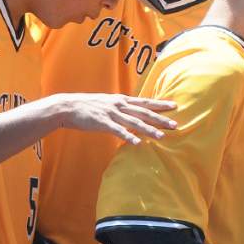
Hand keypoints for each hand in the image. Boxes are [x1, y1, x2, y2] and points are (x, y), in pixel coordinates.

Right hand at [53, 93, 176, 144]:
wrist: (68, 107)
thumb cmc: (87, 106)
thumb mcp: (106, 103)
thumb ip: (119, 107)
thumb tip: (130, 112)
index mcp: (121, 100)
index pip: (145, 102)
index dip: (160, 104)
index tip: (174, 106)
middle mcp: (119, 105)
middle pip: (144, 112)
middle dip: (160, 118)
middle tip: (175, 124)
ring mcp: (111, 114)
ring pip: (134, 122)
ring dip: (149, 129)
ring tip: (161, 136)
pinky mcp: (103, 123)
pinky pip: (118, 131)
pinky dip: (129, 137)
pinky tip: (138, 143)